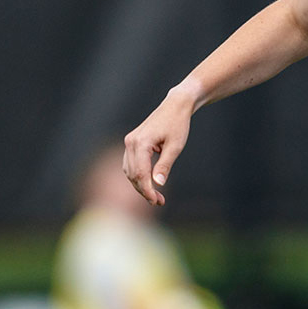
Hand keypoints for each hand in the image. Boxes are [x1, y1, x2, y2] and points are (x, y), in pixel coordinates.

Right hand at [122, 86, 198, 205]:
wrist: (175, 106)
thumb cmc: (178, 125)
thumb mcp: (175, 147)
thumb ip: (165, 165)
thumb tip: (158, 184)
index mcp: (141, 143)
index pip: (140, 173)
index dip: (147, 190)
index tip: (157, 201)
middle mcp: (131, 142)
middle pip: (133, 174)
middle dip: (144, 190)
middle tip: (159, 202)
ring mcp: (129, 142)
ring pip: (130, 171)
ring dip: (140, 185)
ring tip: (156, 196)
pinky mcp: (132, 142)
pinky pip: (131, 164)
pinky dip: (138, 175)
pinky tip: (149, 184)